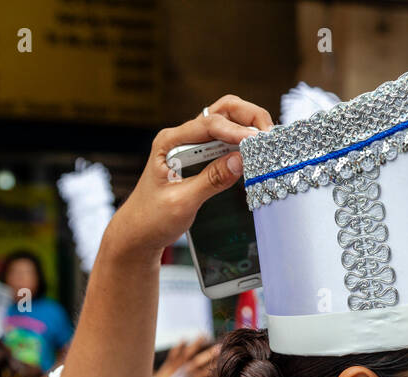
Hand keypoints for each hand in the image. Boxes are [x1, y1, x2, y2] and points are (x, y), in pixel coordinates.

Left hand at [101, 95, 272, 260]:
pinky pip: (227, 142)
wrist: (139, 233)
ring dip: (249, 127)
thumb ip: (210, 180)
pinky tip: (257, 154)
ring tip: (268, 143)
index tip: (256, 142)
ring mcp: (192, 146)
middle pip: (222, 111)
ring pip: (227, 122)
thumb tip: (240, 161)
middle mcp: (181, 137)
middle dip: (248, 117)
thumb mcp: (182, 202)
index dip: (235, 131)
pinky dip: (244, 143)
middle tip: (269, 134)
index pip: (208, 125)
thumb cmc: (151, 218)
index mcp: (169, 142)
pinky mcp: (202, 158)